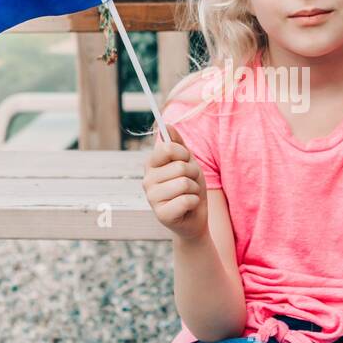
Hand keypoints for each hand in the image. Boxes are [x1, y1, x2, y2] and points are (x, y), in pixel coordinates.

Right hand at [142, 123, 207, 240]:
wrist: (194, 219)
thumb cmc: (190, 188)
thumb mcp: (187, 162)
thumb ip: (177, 144)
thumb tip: (166, 124)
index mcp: (151, 165)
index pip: (167, 148)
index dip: (184, 154)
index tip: (186, 162)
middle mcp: (147, 181)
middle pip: (180, 167)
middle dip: (194, 175)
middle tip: (190, 184)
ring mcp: (152, 199)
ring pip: (184, 183)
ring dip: (194, 190)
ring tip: (189, 195)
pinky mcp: (161, 215)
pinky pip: (186, 200)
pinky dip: (194, 203)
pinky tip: (188, 208)